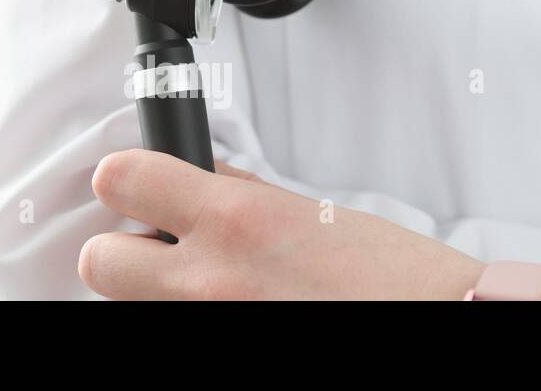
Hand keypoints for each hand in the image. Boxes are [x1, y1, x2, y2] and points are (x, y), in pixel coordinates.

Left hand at [79, 149, 486, 299]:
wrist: (439, 322)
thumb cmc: (395, 280)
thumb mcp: (314, 214)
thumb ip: (242, 195)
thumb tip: (198, 178)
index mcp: (235, 223)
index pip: (119, 179)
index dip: (126, 178)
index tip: (139, 183)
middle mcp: (210, 281)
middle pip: (100, 261)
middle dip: (124, 250)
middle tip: (164, 248)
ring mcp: (209, 329)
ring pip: (137, 306)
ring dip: (163, 291)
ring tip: (216, 287)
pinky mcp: (224, 361)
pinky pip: (180, 332)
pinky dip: (198, 317)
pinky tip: (243, 309)